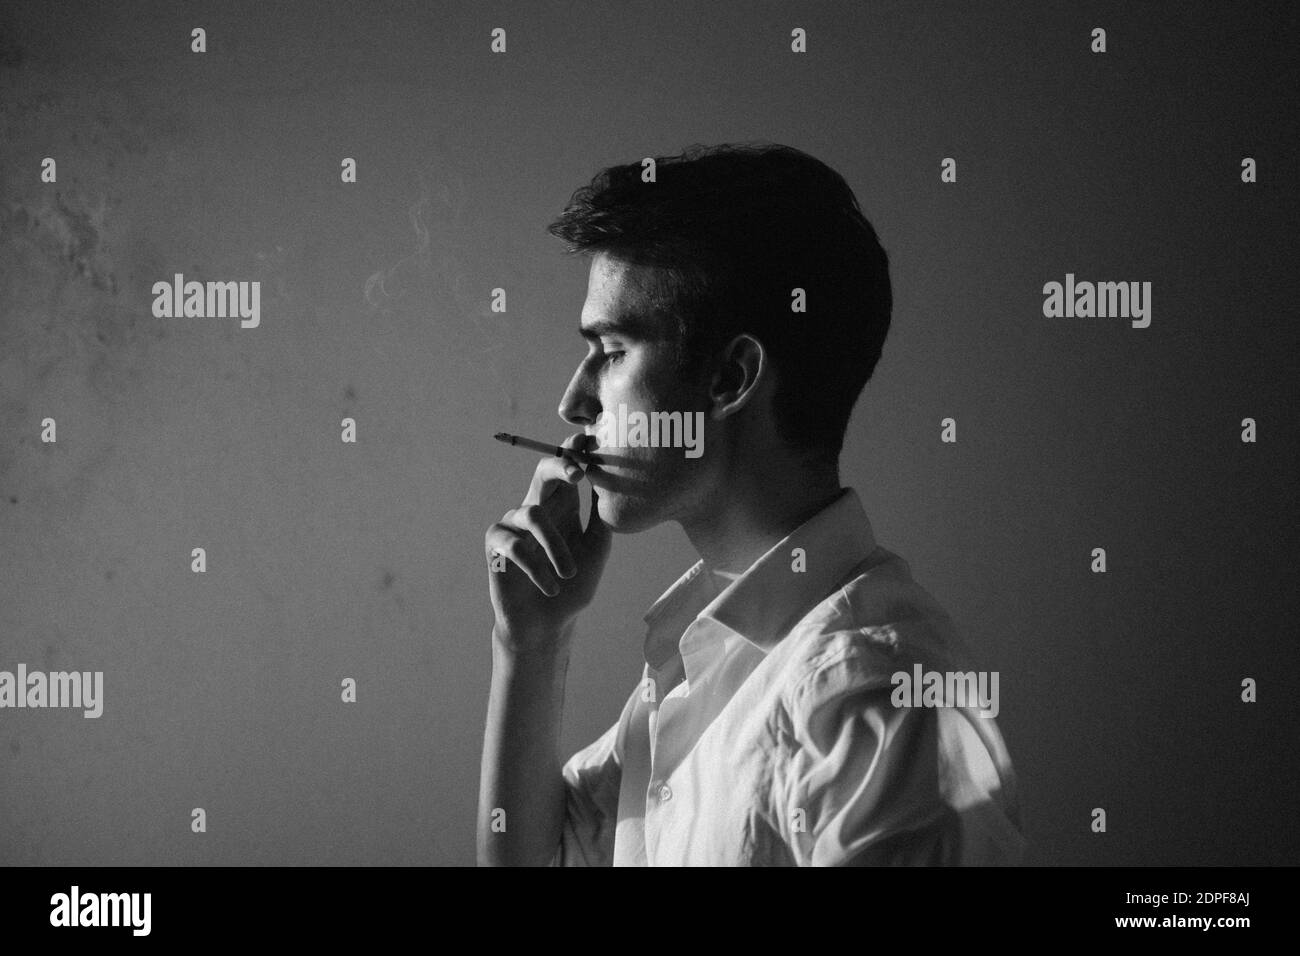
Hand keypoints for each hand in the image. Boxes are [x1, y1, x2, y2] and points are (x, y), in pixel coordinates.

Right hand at [485, 433, 612, 653]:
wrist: (548, 626)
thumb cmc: (573, 587)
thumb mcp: (596, 550)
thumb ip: (601, 518)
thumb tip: (611, 482)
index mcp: (564, 506)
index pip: (568, 469)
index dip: (576, 451)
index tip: (591, 438)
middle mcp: (538, 508)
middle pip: (543, 471)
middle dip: (560, 464)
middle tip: (579, 470)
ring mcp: (514, 524)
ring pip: (534, 514)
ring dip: (556, 546)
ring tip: (569, 574)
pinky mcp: (496, 546)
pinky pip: (514, 544)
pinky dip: (537, 566)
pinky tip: (551, 586)